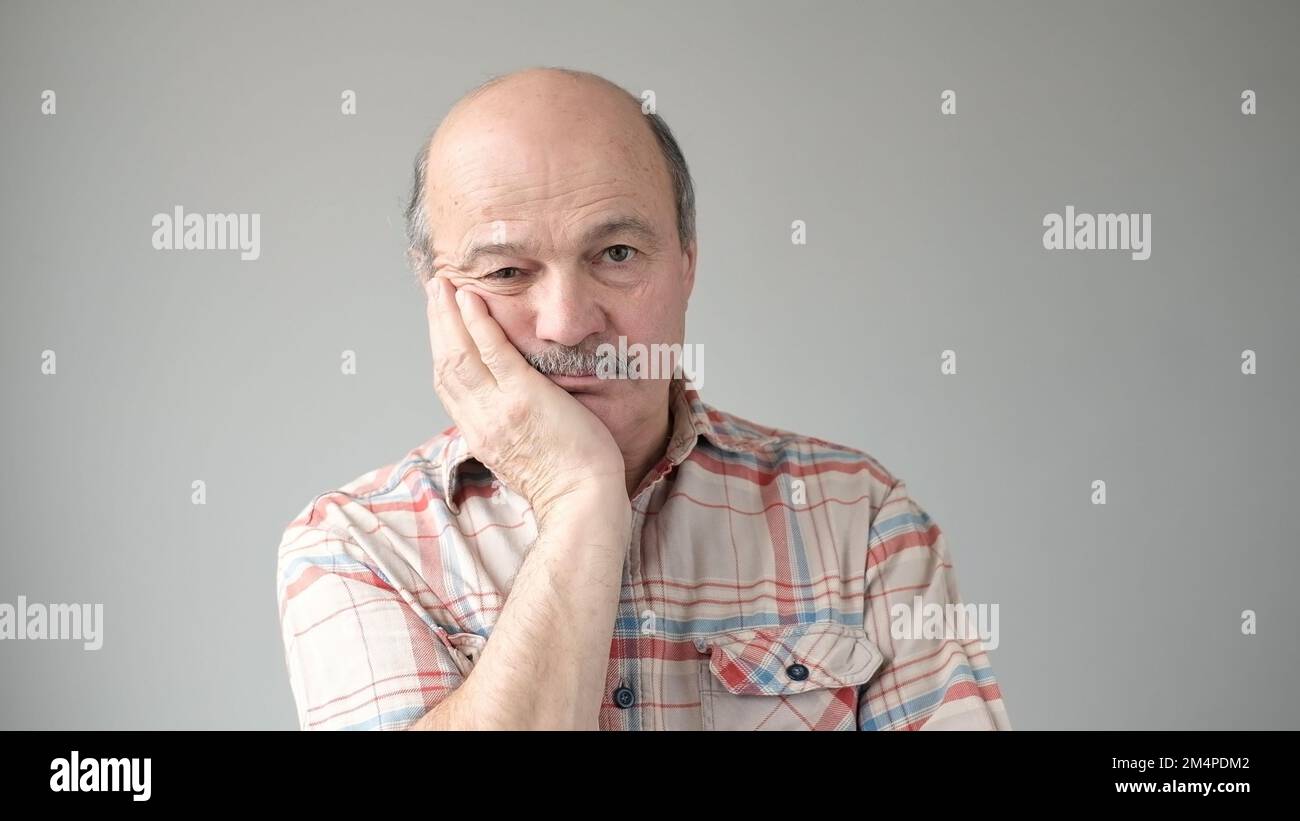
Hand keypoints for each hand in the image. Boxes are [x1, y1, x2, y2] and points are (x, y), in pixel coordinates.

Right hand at [424, 276, 626, 520]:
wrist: (582, 502)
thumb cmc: (567, 483)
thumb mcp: (523, 456)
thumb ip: (511, 428)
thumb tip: (510, 411)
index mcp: (480, 435)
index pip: (449, 385)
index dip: (441, 348)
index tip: (441, 322)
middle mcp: (480, 422)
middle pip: (446, 364)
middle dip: (438, 323)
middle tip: (436, 290)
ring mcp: (499, 409)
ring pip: (460, 354)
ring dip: (449, 315)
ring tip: (446, 285)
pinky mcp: (523, 399)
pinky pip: (493, 353)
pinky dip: (478, 324)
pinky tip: (472, 299)